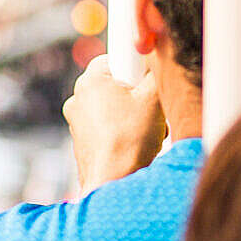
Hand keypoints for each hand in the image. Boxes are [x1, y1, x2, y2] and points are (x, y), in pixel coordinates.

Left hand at [64, 56, 163, 188]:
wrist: (113, 183)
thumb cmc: (130, 141)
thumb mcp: (154, 99)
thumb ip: (158, 73)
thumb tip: (162, 61)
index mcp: (90, 80)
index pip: (116, 57)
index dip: (136, 68)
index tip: (146, 81)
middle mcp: (78, 98)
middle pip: (117, 84)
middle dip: (139, 96)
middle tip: (152, 111)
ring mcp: (78, 121)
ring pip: (115, 107)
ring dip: (135, 116)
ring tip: (147, 133)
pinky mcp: (83, 140)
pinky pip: (108, 126)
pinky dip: (124, 132)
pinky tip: (137, 145)